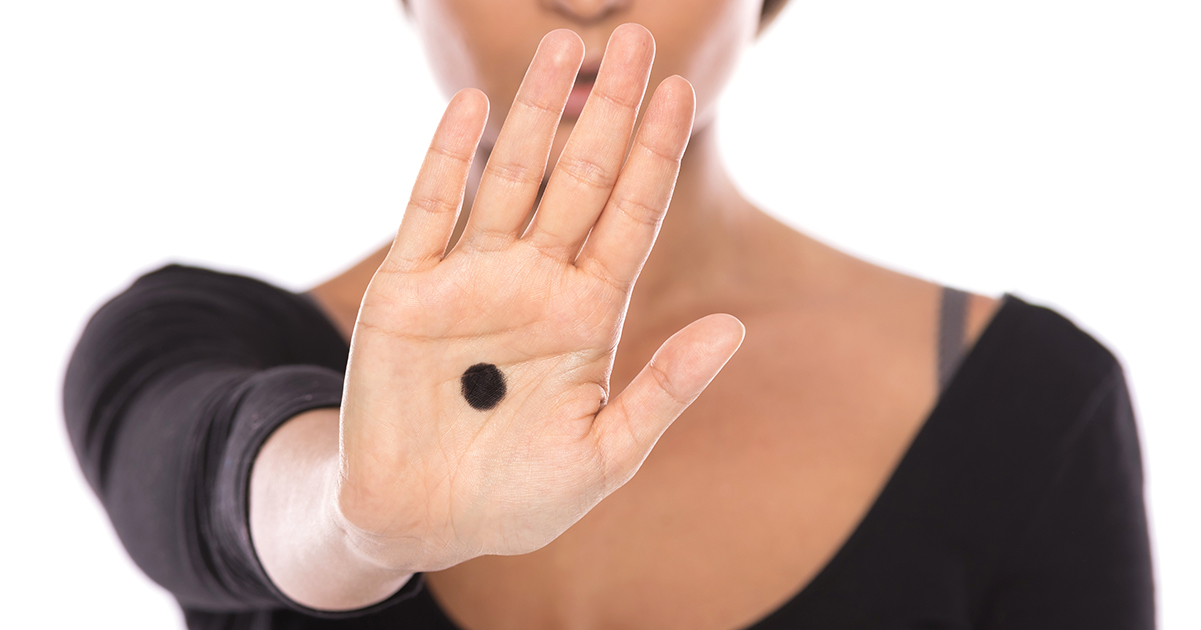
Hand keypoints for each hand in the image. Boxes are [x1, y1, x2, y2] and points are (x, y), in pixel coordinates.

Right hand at [338, 24, 744, 572]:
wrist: (420, 522)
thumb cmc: (518, 497)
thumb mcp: (606, 454)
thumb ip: (665, 390)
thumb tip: (733, 329)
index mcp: (588, 314)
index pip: (632, 216)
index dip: (654, 154)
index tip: (680, 89)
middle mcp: (535, 282)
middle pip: (579, 179)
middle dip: (607, 111)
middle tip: (633, 39)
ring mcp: (470, 279)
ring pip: (510, 178)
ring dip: (535, 113)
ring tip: (562, 47)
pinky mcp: (406, 290)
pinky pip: (429, 211)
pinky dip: (447, 158)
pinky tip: (471, 106)